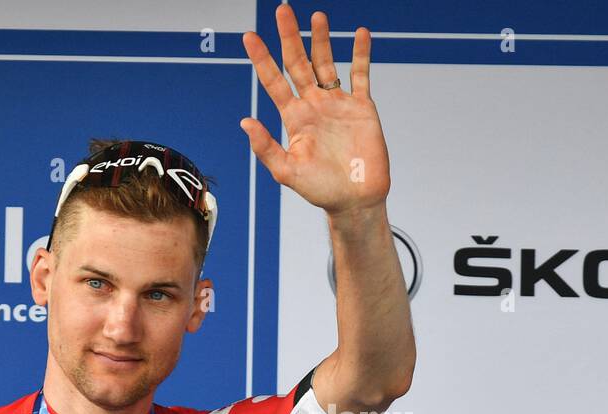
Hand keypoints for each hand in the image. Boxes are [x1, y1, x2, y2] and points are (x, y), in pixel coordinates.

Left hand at [240, 7, 390, 215]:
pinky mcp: (362, 108)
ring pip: (327, 63)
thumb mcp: (287, 172)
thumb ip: (266, 147)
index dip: (262, 59)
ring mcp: (338, 104)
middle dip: (290, 37)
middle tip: (283, 11)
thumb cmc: (321, 191)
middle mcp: (314, 106)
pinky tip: (360, 34)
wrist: (355, 201)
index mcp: (294, 118)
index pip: (274, 81)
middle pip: (299, 63)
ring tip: (317, 17)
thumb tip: (245, 122)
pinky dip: (360, 55)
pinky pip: (360, 75)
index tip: (249, 37)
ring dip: (322, 40)